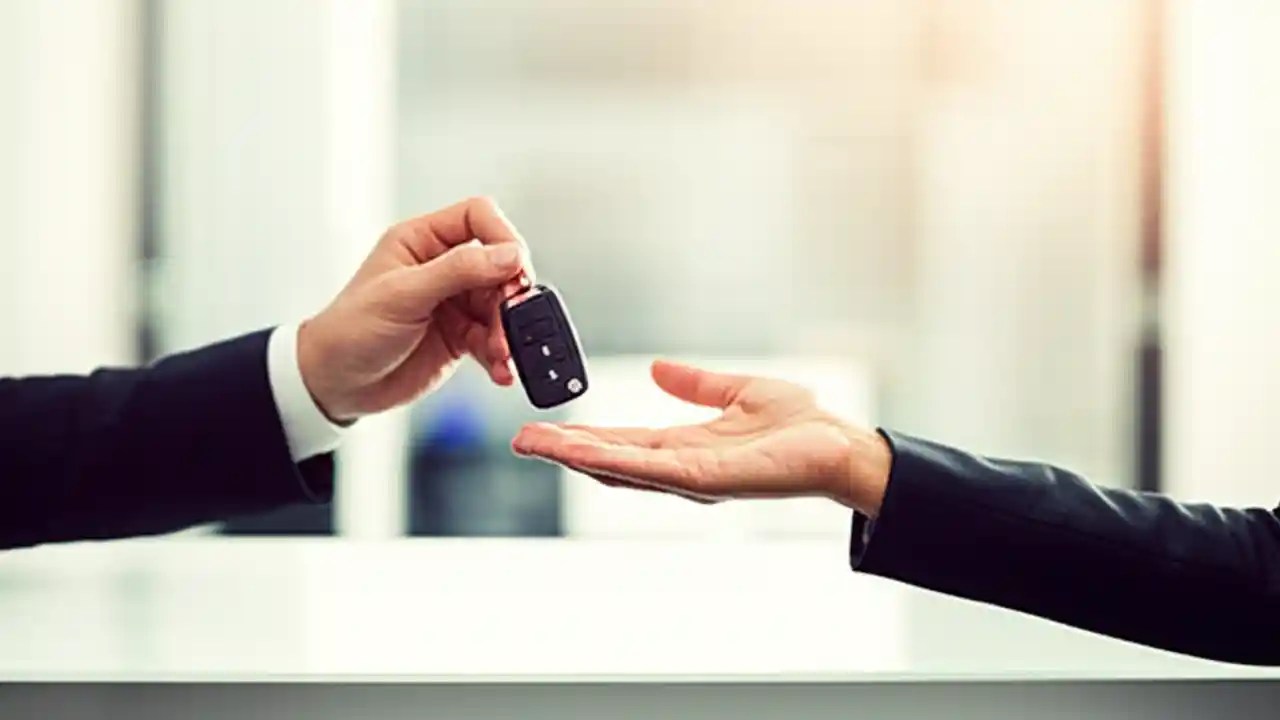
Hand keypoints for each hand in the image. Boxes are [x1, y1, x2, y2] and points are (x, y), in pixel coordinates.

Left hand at [298, 197, 533, 422]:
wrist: (335, 384)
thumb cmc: (350, 330)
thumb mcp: (403, 294)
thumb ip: (458, 271)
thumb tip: (509, 254)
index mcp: (421, 241)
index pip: (477, 217)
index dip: (502, 237)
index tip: (516, 266)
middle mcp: (441, 268)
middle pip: (498, 265)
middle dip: (510, 293)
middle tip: (513, 316)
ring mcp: (453, 303)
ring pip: (501, 306)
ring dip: (508, 331)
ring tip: (502, 353)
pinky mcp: (460, 337)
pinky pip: (494, 339)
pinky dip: (502, 355)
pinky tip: (500, 369)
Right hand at [511, 360, 893, 515]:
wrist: (839, 447)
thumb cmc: (800, 426)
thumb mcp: (737, 392)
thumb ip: (695, 385)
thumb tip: (658, 369)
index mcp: (684, 445)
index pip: (620, 444)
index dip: (580, 437)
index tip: (543, 430)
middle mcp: (680, 467)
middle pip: (609, 462)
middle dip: (563, 452)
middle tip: (520, 441)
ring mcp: (690, 477)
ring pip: (620, 469)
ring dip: (576, 458)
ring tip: (536, 446)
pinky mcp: (707, 479)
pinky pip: (652, 470)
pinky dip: (615, 462)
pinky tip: (584, 453)